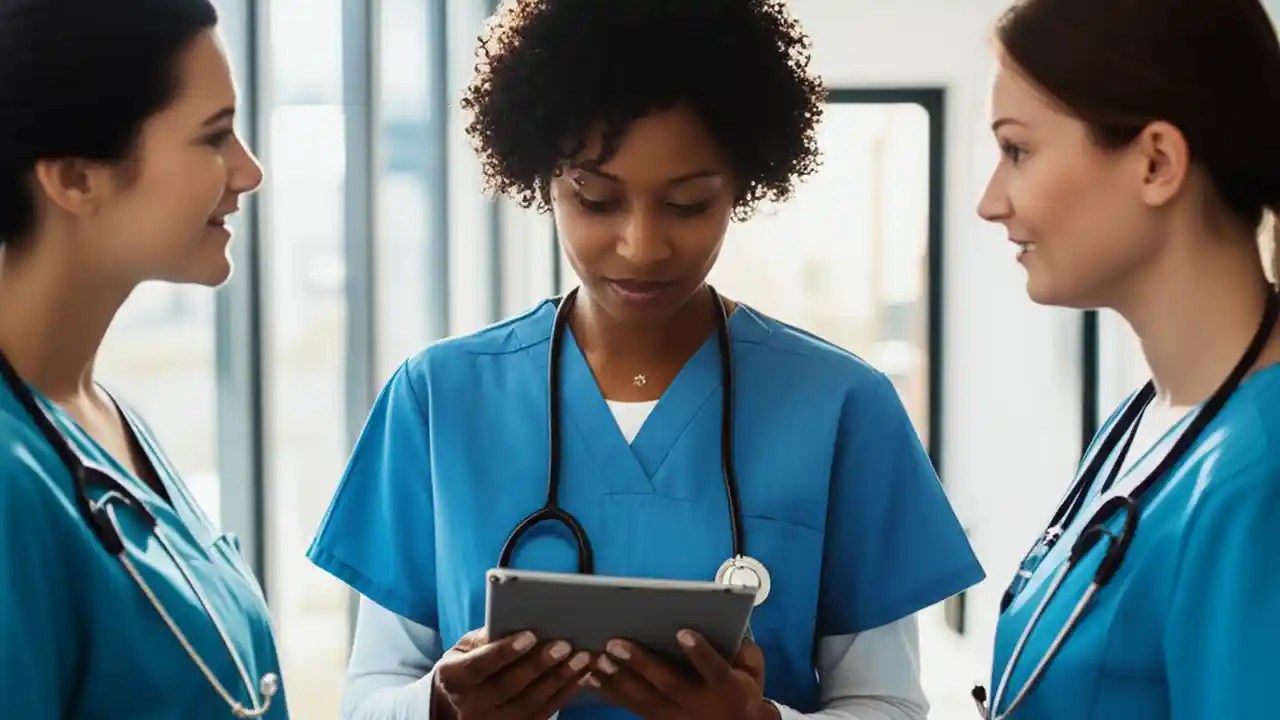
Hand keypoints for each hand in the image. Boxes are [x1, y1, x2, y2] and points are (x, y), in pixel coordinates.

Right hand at [431, 627, 591, 719]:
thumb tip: (519, 618)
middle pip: (508, 686)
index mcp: (454, 678)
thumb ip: (488, 636)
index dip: (504, 651)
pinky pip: (544, 712)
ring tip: (581, 657)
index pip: (478, 666)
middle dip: (539, 664)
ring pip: (530, 702)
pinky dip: (565, 692)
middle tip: (564, 644)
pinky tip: (581, 674)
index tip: (530, 635)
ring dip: (559, 678)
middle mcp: (471, 706)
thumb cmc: (469, 662)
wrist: (462, 701)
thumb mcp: (467, 646)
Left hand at [589, 630, 779, 719]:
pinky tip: (590, 678)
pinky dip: (609, 691)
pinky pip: (631, 706)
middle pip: (669, 684)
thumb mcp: (754, 673)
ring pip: (644, 698)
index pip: (714, 669)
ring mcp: (676, 716)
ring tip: (597, 659)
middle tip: (616, 643)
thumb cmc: (743, 693)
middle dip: (642, 663)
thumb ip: (746, 652)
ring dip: (618, 678)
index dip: (700, 652)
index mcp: (726, 688)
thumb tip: (733, 625)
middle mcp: (698, 704)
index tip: (683, 632)